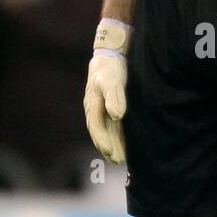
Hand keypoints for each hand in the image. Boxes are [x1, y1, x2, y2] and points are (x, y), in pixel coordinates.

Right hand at [83, 19, 130, 163]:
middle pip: (100, 132)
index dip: (103, 140)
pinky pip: (112, 126)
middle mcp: (95, 109)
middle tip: (117, 161)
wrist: (111, 55)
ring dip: (112, 145)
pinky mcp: (109, 108)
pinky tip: (125, 146)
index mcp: (92, 103)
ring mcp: (101, 109)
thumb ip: (114, 96)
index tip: (111, 153)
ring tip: (120, 159)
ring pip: (105, 131)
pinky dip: (117, 137)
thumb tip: (116, 115)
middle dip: (107, 147)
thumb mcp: (112, 79)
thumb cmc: (111, 67)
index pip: (96, 126)